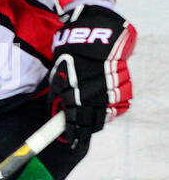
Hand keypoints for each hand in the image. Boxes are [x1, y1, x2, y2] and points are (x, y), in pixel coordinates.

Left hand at [49, 4, 135, 149]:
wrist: (94, 37)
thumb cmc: (71, 57)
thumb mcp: (57, 77)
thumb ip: (57, 98)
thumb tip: (55, 113)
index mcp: (75, 96)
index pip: (74, 123)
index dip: (72, 135)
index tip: (71, 142)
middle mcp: (94, 96)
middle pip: (93, 123)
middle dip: (86, 129)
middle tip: (81, 131)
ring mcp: (111, 90)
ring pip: (108, 114)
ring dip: (100, 116)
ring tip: (92, 115)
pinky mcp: (124, 83)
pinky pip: (121, 102)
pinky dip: (114, 105)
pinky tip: (107, 102)